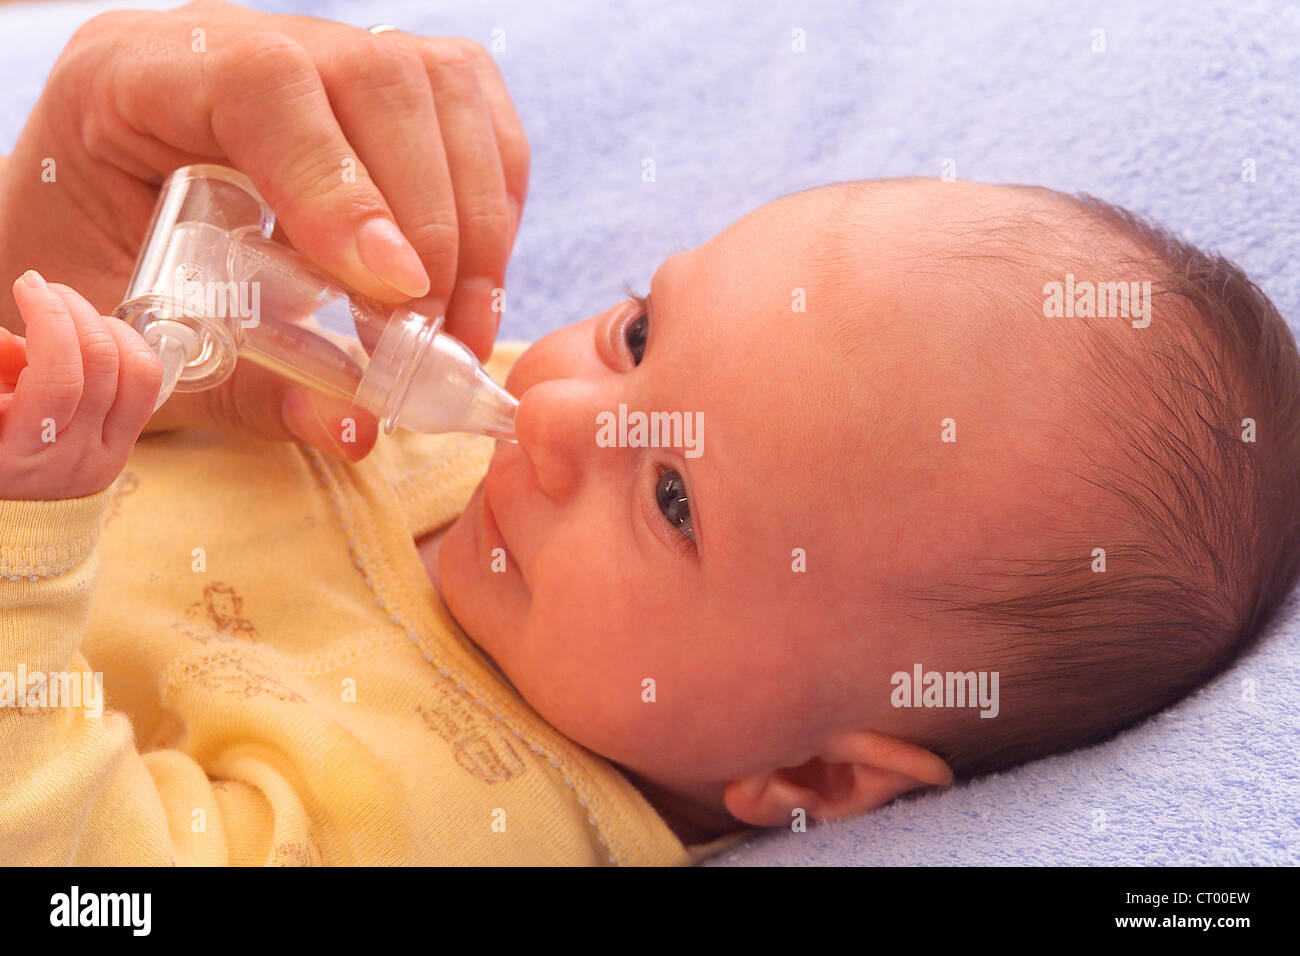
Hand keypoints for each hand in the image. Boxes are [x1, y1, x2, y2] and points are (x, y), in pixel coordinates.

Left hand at [0, 0, 528, 458]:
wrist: (92, 239)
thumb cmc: (99, 285)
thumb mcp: (144, 343)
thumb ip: (241, 386)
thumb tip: (358, 428)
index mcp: (137, 78)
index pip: (264, 86)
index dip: (343, 186)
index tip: (394, 290)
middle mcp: (233, 38)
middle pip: (380, 78)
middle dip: (433, 222)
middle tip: (435, 339)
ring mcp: (314, 50)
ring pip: (443, 86)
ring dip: (477, 218)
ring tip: (460, 326)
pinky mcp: (375, 86)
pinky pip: (470, 114)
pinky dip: (493, 202)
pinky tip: (472, 280)